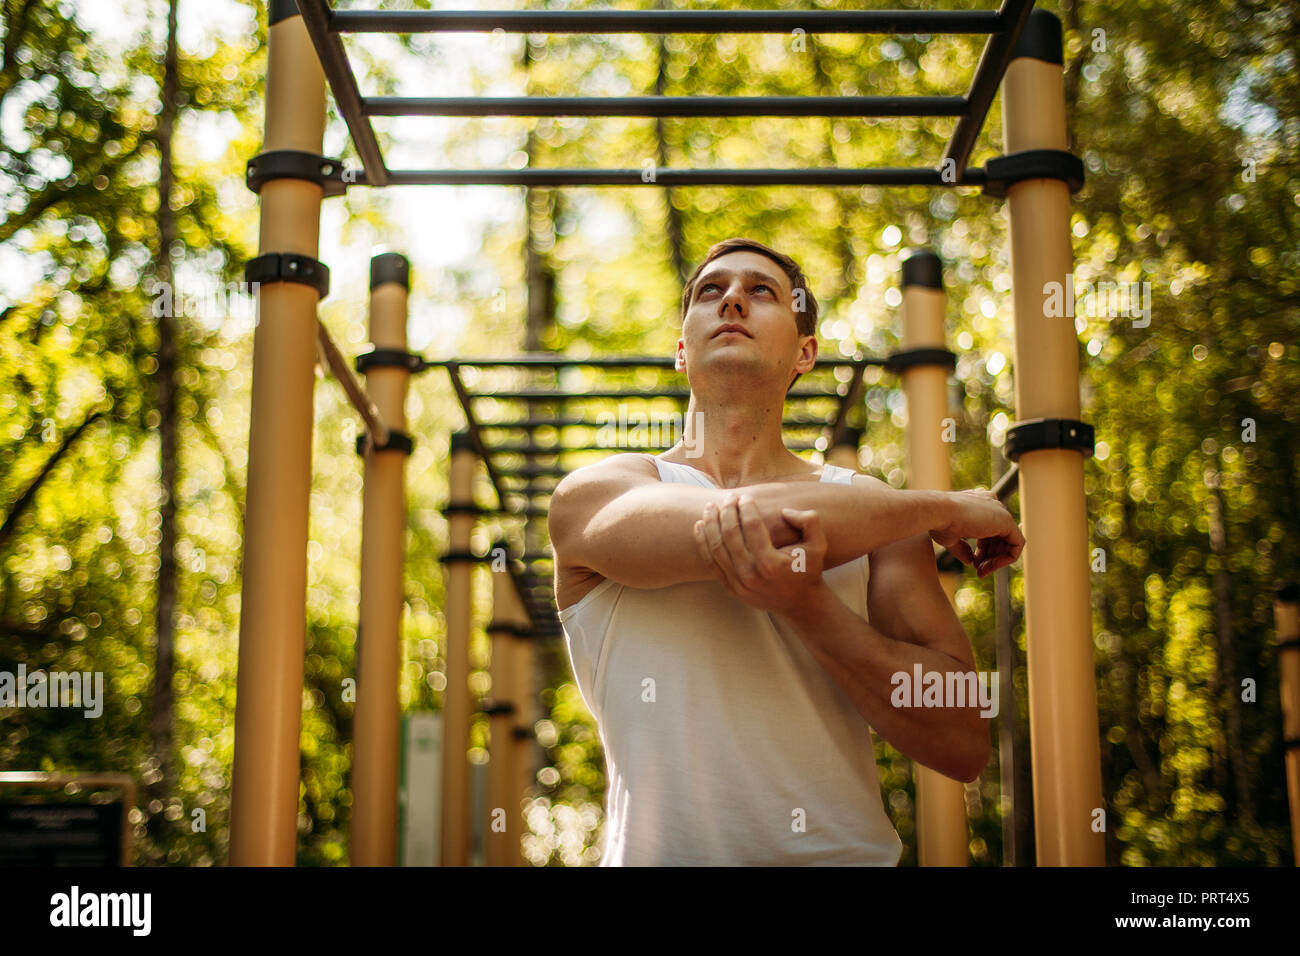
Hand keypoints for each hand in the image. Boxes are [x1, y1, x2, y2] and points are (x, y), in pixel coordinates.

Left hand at [692, 493, 828, 616]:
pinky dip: (703, 543)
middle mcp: (751, 574)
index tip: (745, 496)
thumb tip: (784, 511)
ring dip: (711, 524)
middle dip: (727, 511)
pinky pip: (711, 562)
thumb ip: (809, 521)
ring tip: (710, 507)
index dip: (746, 508)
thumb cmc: (807, 570)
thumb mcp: (819, 544)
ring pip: (716, 548)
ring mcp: (738, 583)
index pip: (751, 527)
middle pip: (730, 535)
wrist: (800, 604)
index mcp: (771, 563)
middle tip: (728, 497)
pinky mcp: (730, 588)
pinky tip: (700, 526)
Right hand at [929, 488, 1025, 577]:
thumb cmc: (939, 522)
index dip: (982, 550)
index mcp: (979, 504)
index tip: (972, 562)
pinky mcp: (1007, 520)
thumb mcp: (951, 538)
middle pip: (1000, 538)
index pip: (989, 531)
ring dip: (997, 561)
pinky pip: (1017, 545)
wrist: (937, 512)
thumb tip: (970, 561)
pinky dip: (1006, 559)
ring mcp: (1001, 511)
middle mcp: (992, 505)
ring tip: (981, 571)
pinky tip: (990, 567)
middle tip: (978, 570)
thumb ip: (963, 548)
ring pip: (1009, 542)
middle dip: (990, 557)